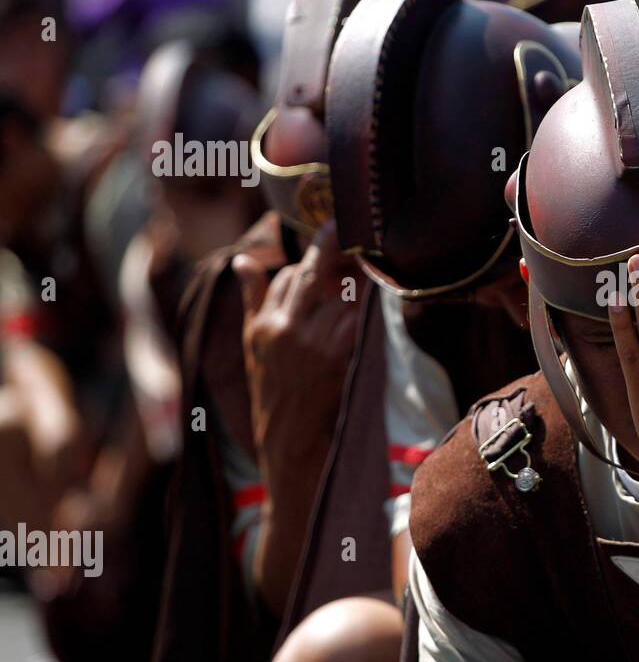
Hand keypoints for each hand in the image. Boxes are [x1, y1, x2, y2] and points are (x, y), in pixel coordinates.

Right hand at [231, 221, 359, 464]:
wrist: (289, 435)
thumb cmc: (272, 385)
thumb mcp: (253, 343)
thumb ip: (253, 299)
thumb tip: (241, 260)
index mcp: (262, 325)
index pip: (285, 278)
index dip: (308, 258)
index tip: (329, 236)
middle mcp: (284, 330)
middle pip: (311, 275)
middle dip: (330, 247)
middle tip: (347, 226)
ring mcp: (312, 343)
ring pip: (339, 295)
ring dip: (354, 281)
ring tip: (368, 267)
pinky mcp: (337, 355)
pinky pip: (356, 318)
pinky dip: (365, 306)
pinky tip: (373, 298)